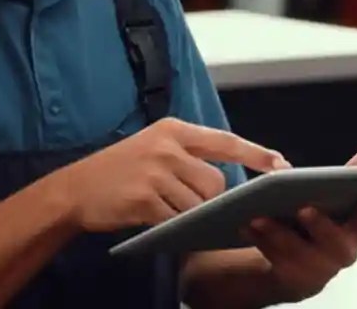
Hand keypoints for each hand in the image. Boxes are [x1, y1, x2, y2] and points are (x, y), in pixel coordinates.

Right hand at [55, 117, 289, 232]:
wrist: (74, 189)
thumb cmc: (119, 171)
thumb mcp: (152, 148)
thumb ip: (187, 157)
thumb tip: (226, 182)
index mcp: (173, 129)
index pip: (225, 140)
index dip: (256, 154)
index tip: (281, 165)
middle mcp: (166, 147)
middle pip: (215, 181)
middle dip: (212, 200)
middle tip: (192, 205)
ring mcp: (155, 173)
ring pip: (199, 204)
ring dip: (193, 216)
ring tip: (172, 213)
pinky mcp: (144, 200)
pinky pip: (178, 220)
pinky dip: (177, 227)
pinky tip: (163, 225)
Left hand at [245, 144, 356, 302]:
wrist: (297, 263)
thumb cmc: (320, 220)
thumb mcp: (334, 196)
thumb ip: (352, 174)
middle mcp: (343, 253)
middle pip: (336, 243)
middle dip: (321, 225)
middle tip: (304, 207)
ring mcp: (319, 270)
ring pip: (301, 254)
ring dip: (280, 234)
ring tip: (259, 215)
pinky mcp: (294, 279)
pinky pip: (278, 262)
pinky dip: (263, 243)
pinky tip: (247, 224)